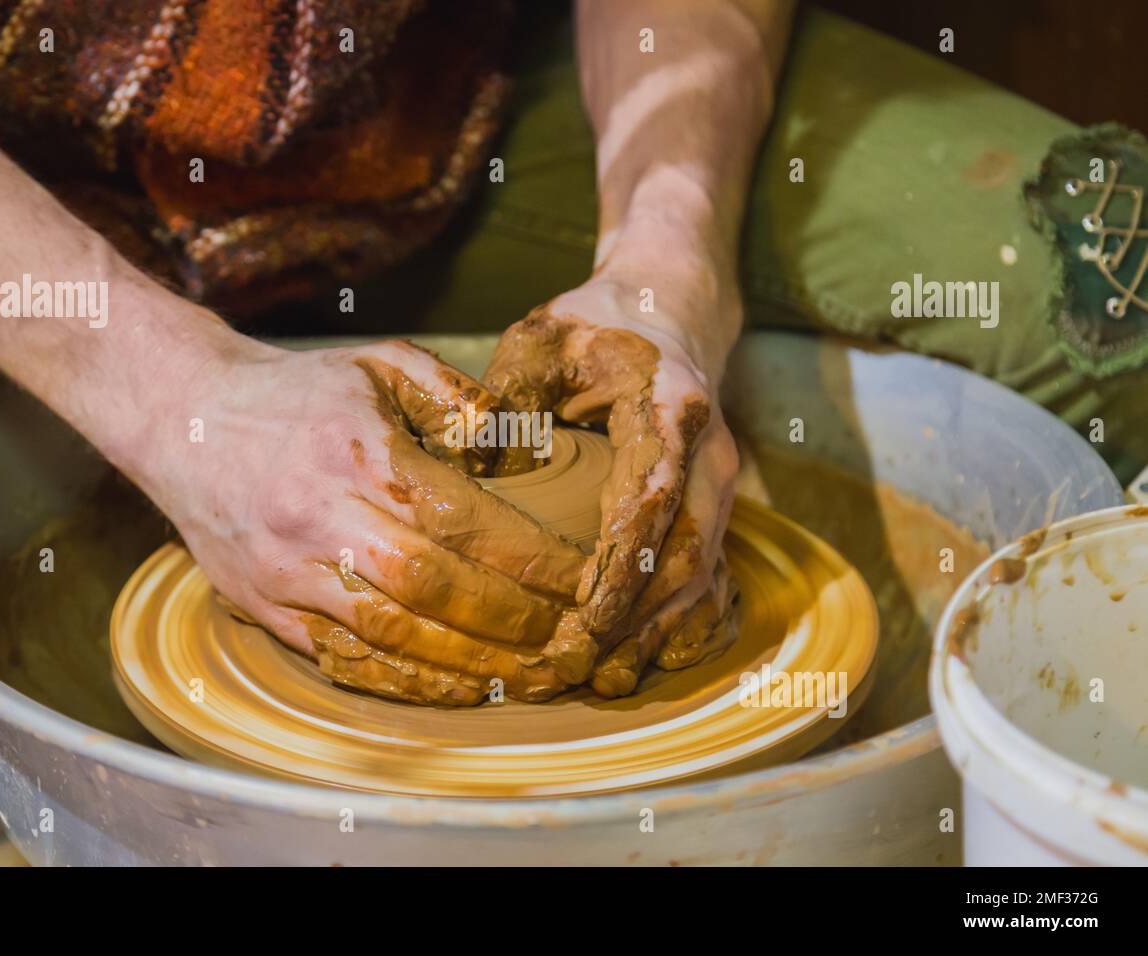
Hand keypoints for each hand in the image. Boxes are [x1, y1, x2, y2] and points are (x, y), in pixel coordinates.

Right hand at [144, 336, 586, 704]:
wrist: (183, 417)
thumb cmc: (300, 393)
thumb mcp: (384, 364)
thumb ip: (461, 401)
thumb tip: (525, 455)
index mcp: (359, 453)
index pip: (466, 521)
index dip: (533, 561)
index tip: (586, 582)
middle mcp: (319, 517)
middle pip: (434, 588)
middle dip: (515, 622)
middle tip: (574, 642)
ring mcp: (285, 571)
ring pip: (390, 635)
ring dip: (470, 665)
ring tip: (533, 678)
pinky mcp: (261, 608)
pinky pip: (341, 659)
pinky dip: (405, 682)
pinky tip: (457, 689)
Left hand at [484, 276, 740, 695]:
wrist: (665, 311)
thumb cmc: (591, 330)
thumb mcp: (541, 341)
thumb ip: (508, 394)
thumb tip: (476, 470)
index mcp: (671, 406)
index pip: (653, 494)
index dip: (622, 561)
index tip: (584, 616)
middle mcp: (709, 452)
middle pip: (689, 551)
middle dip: (636, 618)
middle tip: (577, 665)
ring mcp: (719, 484)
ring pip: (704, 574)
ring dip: (658, 632)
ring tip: (605, 681)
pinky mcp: (713, 507)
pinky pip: (713, 577)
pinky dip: (682, 625)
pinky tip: (645, 662)